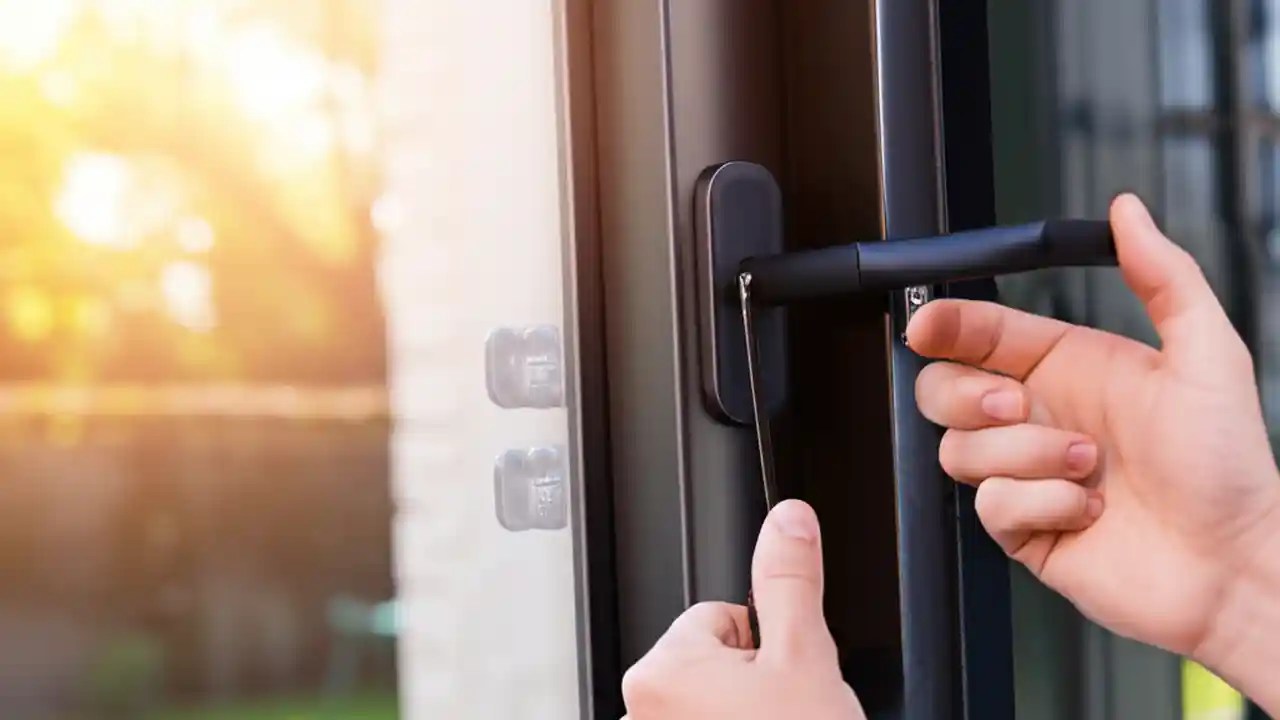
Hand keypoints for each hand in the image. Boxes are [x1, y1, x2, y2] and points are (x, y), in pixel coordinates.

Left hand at [621, 500, 863, 719]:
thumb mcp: (805, 658)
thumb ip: (789, 581)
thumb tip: (788, 520)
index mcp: (662, 672)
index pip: (718, 618)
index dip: (765, 646)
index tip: (781, 682)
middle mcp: (640, 713)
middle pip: (712, 664)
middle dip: (752, 686)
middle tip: (784, 717)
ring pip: (712, 707)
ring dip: (745, 719)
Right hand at [908, 195, 1279, 700]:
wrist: (1233, 565)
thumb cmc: (1228, 465)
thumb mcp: (1207, 354)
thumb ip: (1163, 274)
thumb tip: (1127, 210)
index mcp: (1067, 368)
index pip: (980, 335)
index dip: (944, 326)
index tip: (929, 326)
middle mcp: (1038, 418)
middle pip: (943, 390)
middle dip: (969, 395)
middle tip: (1020, 406)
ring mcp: (1025, 473)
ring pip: (960, 449)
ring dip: (1025, 456)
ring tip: (1088, 466)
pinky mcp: (1022, 526)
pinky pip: (989, 505)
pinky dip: (1041, 504)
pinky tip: (1089, 508)